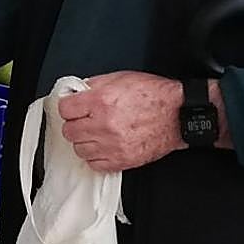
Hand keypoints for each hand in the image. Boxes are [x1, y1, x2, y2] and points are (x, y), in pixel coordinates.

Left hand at [57, 71, 190, 173]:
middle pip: (69, 131)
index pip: (65, 109)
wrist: (178, 115)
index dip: (69, 107)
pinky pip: (94, 164)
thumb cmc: (154, 95)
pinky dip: (96, 157)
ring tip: (96, 134)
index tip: (74, 107)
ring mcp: (113, 145)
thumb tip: (77, 92)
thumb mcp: (120, 78)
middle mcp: (104, 124)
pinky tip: (103, 147)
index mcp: (101, 101)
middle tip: (85, 120)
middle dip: (75, 124)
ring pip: (79, 149)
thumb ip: (94, 85)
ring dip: (85, 141)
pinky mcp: (122, 160)